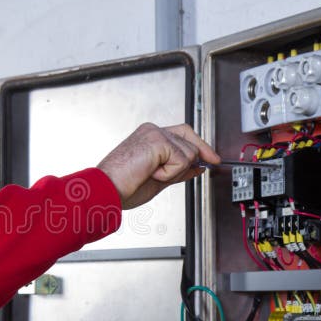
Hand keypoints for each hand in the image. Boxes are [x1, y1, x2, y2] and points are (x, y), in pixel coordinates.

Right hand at [96, 123, 219, 209]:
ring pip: (188, 153)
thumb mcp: (159, 178)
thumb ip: (179, 169)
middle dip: (191, 161)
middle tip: (175, 172)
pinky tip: (151, 173)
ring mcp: (155, 133)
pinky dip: (170, 173)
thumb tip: (198, 167)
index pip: (184, 134)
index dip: (200, 146)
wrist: (107, 189)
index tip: (213, 159)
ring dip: (174, 172)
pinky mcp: (158, 141)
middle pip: (191, 141)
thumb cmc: (123, 186)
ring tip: (151, 174)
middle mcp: (152, 130)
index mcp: (149, 136)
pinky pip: (181, 161)